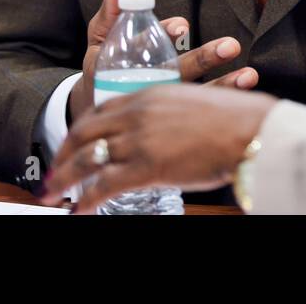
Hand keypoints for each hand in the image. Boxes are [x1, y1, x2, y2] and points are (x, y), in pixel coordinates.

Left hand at [43, 84, 273, 212]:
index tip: (74, 141)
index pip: (103, 109)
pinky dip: (86, 201)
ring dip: (65, 178)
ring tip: (53, 193)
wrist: (252, 129)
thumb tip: (171, 131)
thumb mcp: (197, 102)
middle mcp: (139, 114)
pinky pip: (103, 186)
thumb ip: (176, 113)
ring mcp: (140, 140)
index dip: (83, 127)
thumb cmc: (237, 117)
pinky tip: (79, 211)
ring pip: (87, 159)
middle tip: (53, 171)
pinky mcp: (146, 167)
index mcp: (151, 94)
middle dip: (64, 153)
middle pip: (86, 132)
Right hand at [68, 0, 258, 123]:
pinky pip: (206, 103)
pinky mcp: (182, 109)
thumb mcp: (103, 36)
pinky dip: (228, 94)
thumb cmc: (102, 65)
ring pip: (197, 93)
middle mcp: (150, 82)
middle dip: (204, 59)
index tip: (182, 27)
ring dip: (225, 84)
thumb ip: (114, 5)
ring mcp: (168, 98)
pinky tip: (251, 83)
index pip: (146, 46)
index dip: (163, 35)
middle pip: (179, 70)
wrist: (99, 114)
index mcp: (128, 63)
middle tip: (230, 46)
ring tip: (250, 75)